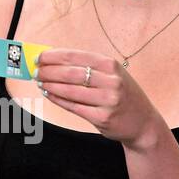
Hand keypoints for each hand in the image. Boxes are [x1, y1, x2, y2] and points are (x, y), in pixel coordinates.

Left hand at [32, 49, 165, 148]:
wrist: (143, 123)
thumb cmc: (123, 95)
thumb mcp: (113, 75)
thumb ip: (89, 68)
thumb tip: (55, 61)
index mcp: (111, 65)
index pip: (76, 56)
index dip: (54, 56)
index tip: (40, 57)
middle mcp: (111, 81)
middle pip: (71, 73)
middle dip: (49, 71)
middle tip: (35, 71)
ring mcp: (108, 100)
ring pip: (70, 90)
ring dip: (50, 85)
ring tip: (39, 82)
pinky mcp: (102, 117)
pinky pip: (73, 107)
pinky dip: (58, 99)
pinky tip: (49, 94)